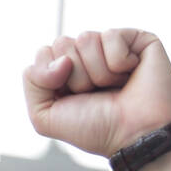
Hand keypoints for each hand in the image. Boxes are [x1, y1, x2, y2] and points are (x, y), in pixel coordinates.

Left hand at [22, 29, 170, 158]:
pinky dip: (118, 61)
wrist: (132, 136)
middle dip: (76, 76)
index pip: (44, 53)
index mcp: (64, 71)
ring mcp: (112, 46)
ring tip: (114, 87)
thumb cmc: (94, 129)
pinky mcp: (137, 39)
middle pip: (62, 43)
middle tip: (96, 94)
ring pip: (86, 38)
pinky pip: (111, 35)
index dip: (51, 77)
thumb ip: (32, 82)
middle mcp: (87, 56)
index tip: (72, 98)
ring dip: (97, 72)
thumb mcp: (44, 116)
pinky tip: (129, 74)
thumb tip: (61, 58)